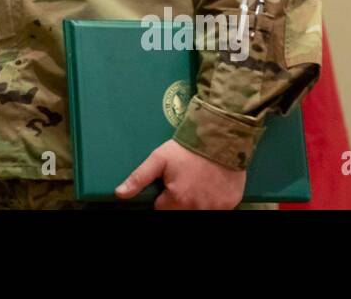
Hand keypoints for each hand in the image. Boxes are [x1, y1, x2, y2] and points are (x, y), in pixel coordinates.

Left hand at [115, 138, 246, 209]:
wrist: (220, 138)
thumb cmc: (187, 148)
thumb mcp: (158, 159)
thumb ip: (139, 178)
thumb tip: (120, 194)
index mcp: (177, 200)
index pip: (162, 210)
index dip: (164, 197)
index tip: (168, 185)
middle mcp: (197, 208)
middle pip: (180, 212)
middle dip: (179, 200)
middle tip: (184, 181)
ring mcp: (215, 208)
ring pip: (199, 211)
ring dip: (196, 202)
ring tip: (198, 182)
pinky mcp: (230, 204)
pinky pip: (218, 209)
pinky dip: (213, 201)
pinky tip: (211, 185)